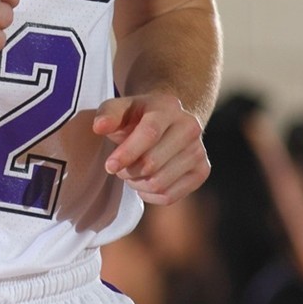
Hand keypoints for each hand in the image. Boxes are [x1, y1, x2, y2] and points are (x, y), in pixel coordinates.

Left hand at [93, 90, 209, 203]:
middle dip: (128, 170)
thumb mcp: (120, 109)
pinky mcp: (203, 171)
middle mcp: (189, 127)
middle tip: (119, 167)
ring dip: (137, 184)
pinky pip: (169, 196)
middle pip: (153, 163)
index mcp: (168, 107)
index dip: (128, 153)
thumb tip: (99, 126)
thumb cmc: (137, 118)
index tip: (110, 166)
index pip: (150, 133)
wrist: (168, 123)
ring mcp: (198, 150)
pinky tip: (144, 182)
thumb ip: (108, 114)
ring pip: (159, 183)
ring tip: (132, 173)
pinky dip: (150, 195)